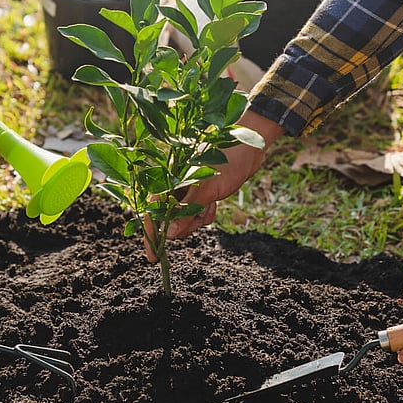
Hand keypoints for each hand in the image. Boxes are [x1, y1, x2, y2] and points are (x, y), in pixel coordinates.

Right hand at [163, 110, 283, 239]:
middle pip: (168, 219)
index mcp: (167, 179)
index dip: (151, 236)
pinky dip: (206, 213)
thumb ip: (186, 212)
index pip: (152, 212)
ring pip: (185, 218)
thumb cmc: (227, 160)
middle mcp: (173, 184)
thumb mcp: (206, 189)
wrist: (251, 144)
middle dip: (184, 224)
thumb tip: (169, 235)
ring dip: (198, 219)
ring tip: (211, 204)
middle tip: (201, 215)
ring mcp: (187, 188)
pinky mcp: (201, 191)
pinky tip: (216, 203)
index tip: (153, 258)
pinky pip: (198, 213)